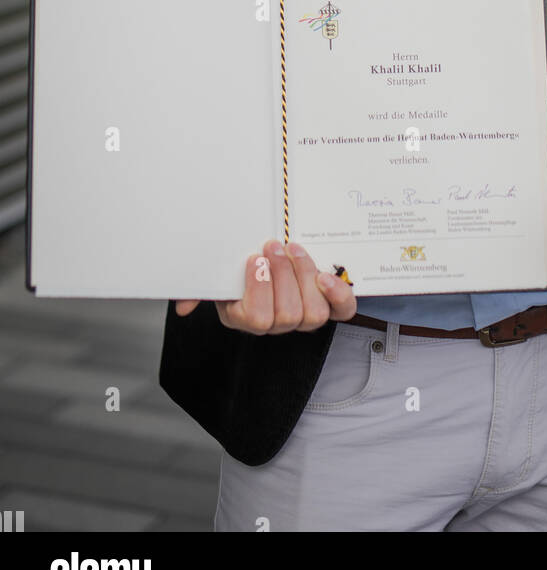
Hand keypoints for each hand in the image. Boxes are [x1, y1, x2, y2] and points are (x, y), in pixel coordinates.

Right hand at [174, 241, 356, 332]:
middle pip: (288, 315)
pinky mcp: (330, 305)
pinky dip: (338, 294)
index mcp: (247, 318)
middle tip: (272, 246)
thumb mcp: (216, 276)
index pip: (257, 320)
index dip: (259, 288)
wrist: (270, 257)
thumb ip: (198, 288)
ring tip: (293, 250)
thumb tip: (183, 306)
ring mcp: (305, 316)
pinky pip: (341, 310)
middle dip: (282, 275)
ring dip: (304, 276)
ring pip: (313, 314)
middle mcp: (277, 323)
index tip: (254, 259)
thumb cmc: (240, 268)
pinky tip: (327, 275)